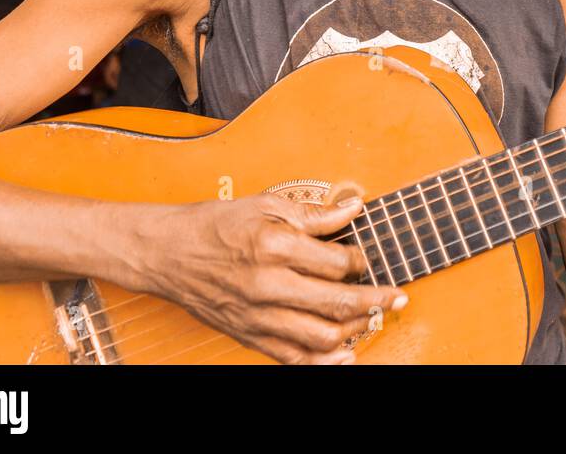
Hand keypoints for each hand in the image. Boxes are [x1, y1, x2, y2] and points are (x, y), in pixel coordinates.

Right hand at [132, 193, 405, 363]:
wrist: (168, 253)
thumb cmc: (216, 225)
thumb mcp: (266, 205)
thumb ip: (314, 213)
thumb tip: (353, 207)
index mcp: (275, 245)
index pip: (337, 262)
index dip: (360, 260)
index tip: (365, 258)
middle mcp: (268, 284)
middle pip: (337, 303)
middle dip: (376, 300)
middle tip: (397, 297)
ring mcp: (258, 315)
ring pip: (320, 337)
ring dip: (354, 330)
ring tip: (370, 319)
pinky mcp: (248, 335)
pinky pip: (293, 359)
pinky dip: (324, 361)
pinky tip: (344, 353)